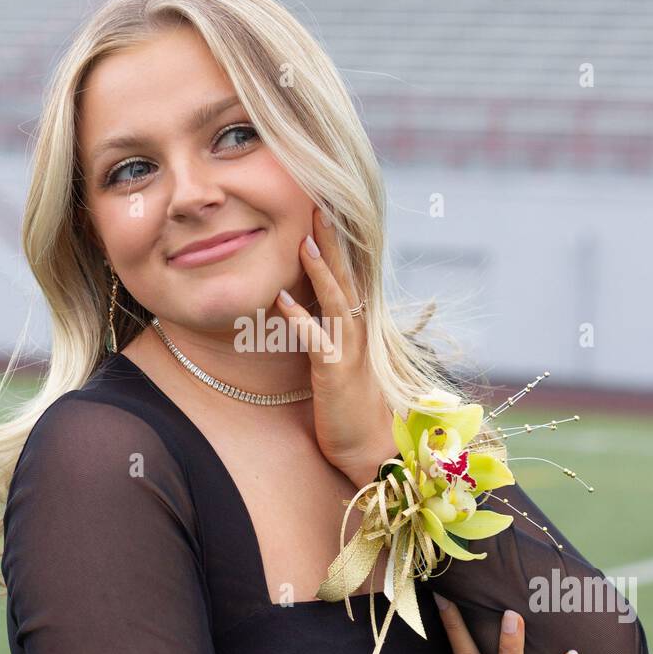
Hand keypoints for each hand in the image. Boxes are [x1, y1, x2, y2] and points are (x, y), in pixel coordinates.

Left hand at [274, 205, 393, 487]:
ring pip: (336, 300)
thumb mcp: (341, 363)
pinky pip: (317, 338)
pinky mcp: (336, 372)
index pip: (350, 275)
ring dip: (320, 269)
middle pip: (347, 276)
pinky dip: (298, 317)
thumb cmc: (351, 410)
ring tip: (304, 239)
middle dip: (333, 240)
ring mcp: (350, 350)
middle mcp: (360, 332)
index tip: (325, 210)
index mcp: (359, 327)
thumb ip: (328, 333)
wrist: (371, 450)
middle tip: (319, 203)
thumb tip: (305, 307)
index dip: (339, 243)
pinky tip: (281, 298)